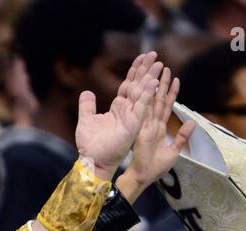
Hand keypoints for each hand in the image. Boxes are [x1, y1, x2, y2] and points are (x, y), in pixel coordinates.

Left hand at [74, 51, 161, 180]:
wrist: (92, 160)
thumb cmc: (90, 144)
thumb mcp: (86, 119)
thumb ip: (87, 105)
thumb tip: (87, 92)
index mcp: (118, 108)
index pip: (129, 84)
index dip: (135, 71)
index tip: (141, 57)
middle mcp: (127, 110)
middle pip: (139, 85)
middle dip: (146, 69)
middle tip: (154, 54)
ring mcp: (132, 117)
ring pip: (143, 93)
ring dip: (151, 78)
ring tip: (159, 64)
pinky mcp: (133, 124)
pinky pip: (142, 106)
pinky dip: (147, 94)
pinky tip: (153, 82)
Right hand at [116, 67, 193, 202]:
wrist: (142, 177)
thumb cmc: (155, 169)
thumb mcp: (174, 152)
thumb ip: (182, 137)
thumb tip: (193, 122)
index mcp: (159, 129)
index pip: (167, 107)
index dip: (172, 93)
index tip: (176, 79)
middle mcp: (152, 125)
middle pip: (158, 100)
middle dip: (162, 84)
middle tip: (165, 67)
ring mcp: (145, 126)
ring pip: (152, 102)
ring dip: (156, 86)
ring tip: (160, 71)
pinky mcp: (141, 130)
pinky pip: (146, 112)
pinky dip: (149, 99)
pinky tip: (151, 87)